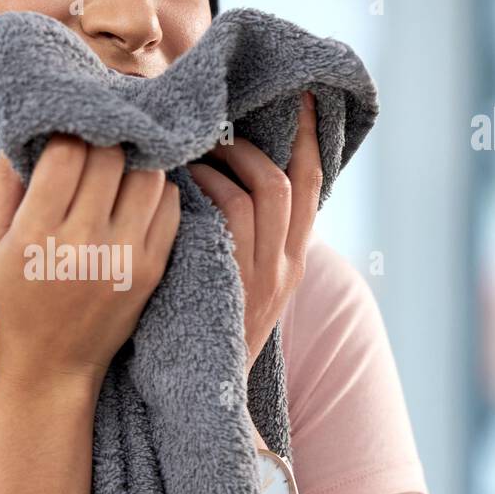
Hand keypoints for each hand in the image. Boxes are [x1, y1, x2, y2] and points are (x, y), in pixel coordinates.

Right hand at [0, 135, 180, 387]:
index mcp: (37, 232)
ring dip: (134, 162)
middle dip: (102, 142)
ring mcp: (123, 256)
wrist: (53, 363)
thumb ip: (5, 186)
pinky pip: (169, 205)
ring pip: (147, 175)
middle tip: (96, 143)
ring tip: (119, 167)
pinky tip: (137, 195)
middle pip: (110, 156)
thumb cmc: (17, 299)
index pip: (66, 153)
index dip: (68, 133)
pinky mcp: (151, 268)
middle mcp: (82, 242)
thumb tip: (24, 134)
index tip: (67, 134)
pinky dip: (157, 190)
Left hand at [186, 92, 321, 374]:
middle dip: (259, 141)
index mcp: (292, 259)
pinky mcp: (237, 281)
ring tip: (197, 146)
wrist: (208, 397)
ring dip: (229, 158)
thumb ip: (238, 237)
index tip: (304, 97)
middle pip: (291, 180)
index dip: (310, 137)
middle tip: (220, 122)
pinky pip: (230, 214)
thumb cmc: (207, 328)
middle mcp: (287, 264)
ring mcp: (265, 274)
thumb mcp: (236, 282)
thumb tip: (216, 177)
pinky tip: (182, 179)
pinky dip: (209, 186)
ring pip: (265, 190)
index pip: (311, 185)